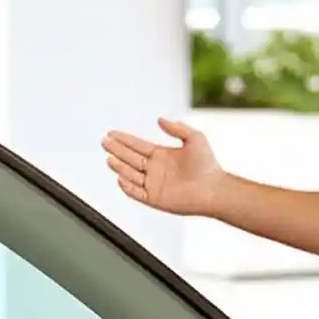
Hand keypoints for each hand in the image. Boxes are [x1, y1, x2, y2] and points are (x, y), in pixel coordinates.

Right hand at [101, 118, 224, 215]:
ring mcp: (155, 184)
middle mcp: (156, 170)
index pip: (138, 146)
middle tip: (104, 141)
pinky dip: (127, 186)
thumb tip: (160, 119)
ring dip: (119, 166)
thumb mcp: (195, 138)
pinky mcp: (155, 198)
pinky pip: (136, 193)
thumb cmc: (208, 165)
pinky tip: (120, 178)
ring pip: (131, 174)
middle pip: (131, 158)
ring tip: (109, 157)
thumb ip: (177, 128)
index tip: (112, 133)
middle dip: (117, 150)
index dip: (125, 140)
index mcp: (163, 156)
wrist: (214, 188)